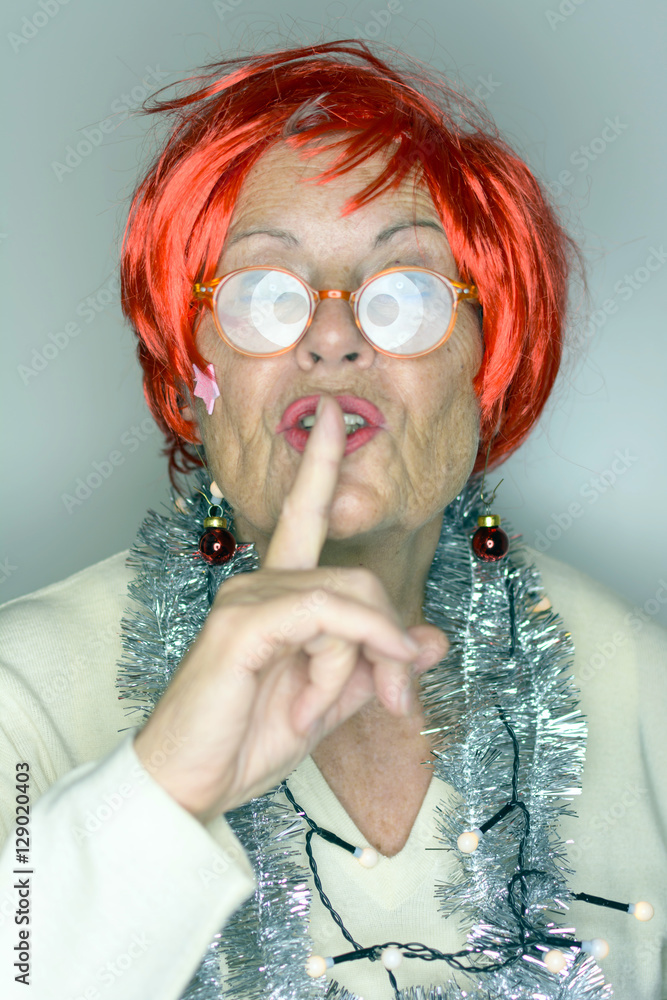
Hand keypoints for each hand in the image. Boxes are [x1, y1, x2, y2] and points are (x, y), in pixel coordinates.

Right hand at [133, 395, 448, 821]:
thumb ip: (378, 667)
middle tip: (397, 703)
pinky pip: (323, 617)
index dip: (321, 461)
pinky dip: (346, 655)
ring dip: (362, 663)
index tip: (333, 412)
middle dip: (390, 642)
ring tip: (333, 714)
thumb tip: (435, 639)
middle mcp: (260, 582)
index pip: (304, 512)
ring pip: (346, 602)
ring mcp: (247, 598)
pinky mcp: (242, 623)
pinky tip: (335, 697)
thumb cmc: (248, 739)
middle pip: (358, 578)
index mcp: (279, 592)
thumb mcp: (330, 702)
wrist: (191, 786)